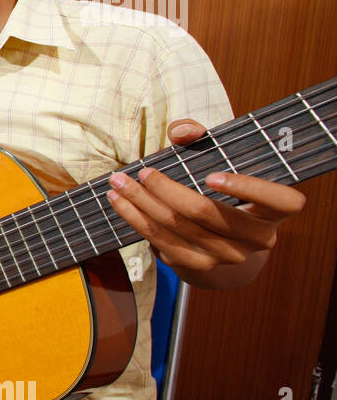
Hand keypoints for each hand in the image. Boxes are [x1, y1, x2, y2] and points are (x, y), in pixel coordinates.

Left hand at [105, 118, 305, 284]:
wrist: (220, 238)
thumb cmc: (221, 188)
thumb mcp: (220, 159)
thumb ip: (200, 136)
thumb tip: (182, 132)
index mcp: (275, 210)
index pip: (281, 201)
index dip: (250, 189)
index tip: (211, 176)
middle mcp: (257, 238)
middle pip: (208, 214)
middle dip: (167, 190)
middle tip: (142, 171)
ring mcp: (228, 256)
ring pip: (178, 228)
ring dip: (142, 203)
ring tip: (118, 183)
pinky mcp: (199, 267)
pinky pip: (162, 242)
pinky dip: (136, 220)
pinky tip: (119, 202)